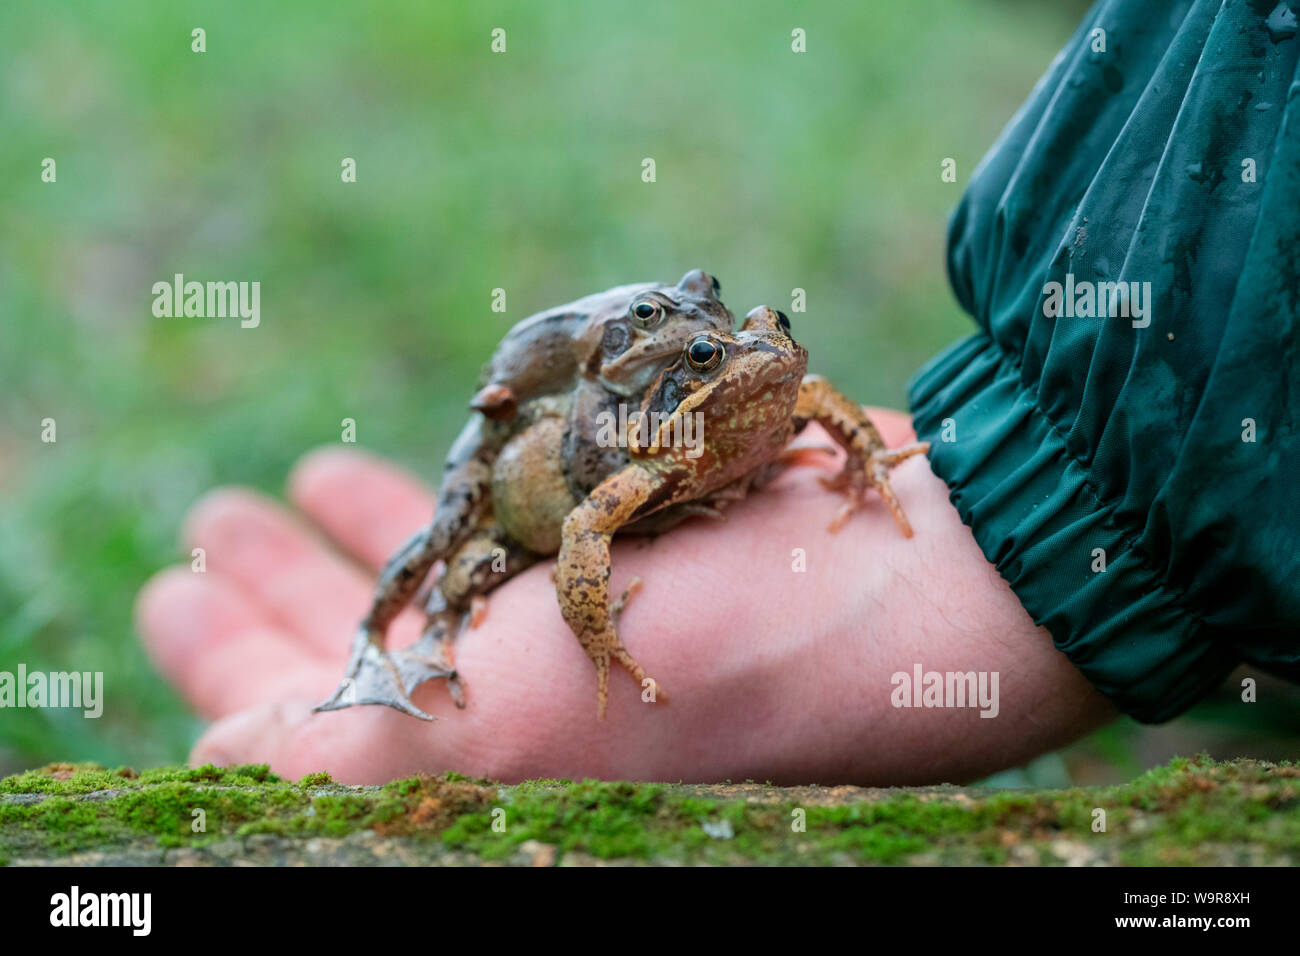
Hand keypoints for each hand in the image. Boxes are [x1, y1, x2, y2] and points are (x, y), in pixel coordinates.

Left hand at [136, 410, 1113, 784]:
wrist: (955, 569)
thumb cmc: (766, 656)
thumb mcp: (549, 718)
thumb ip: (365, 752)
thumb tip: (209, 764)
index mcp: (510, 751)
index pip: (328, 715)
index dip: (235, 662)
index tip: (164, 594)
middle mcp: (552, 689)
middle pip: (378, 638)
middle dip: (280, 592)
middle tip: (209, 535)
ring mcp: (607, 606)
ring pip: (445, 566)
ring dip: (358, 529)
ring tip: (282, 488)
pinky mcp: (657, 533)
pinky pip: (526, 502)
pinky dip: (463, 473)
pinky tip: (425, 447)